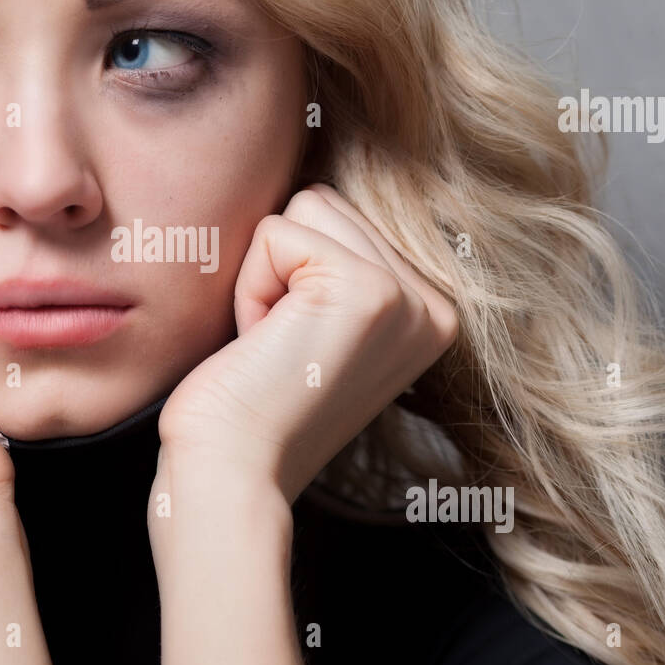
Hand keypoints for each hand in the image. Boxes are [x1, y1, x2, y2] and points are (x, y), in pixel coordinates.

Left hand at [156, 183, 459, 506]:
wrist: (232, 471)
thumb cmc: (250, 401)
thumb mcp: (316, 325)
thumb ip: (337, 265)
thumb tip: (313, 193)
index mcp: (429, 311)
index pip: (342, 216)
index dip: (291, 274)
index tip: (294, 347)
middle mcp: (433, 304)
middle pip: (324, 202)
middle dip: (279, 268)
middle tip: (280, 346)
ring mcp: (406, 296)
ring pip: (303, 207)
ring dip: (264, 275)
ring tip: (275, 343)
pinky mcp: (365, 288)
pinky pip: (275, 233)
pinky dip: (250, 288)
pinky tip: (265, 344)